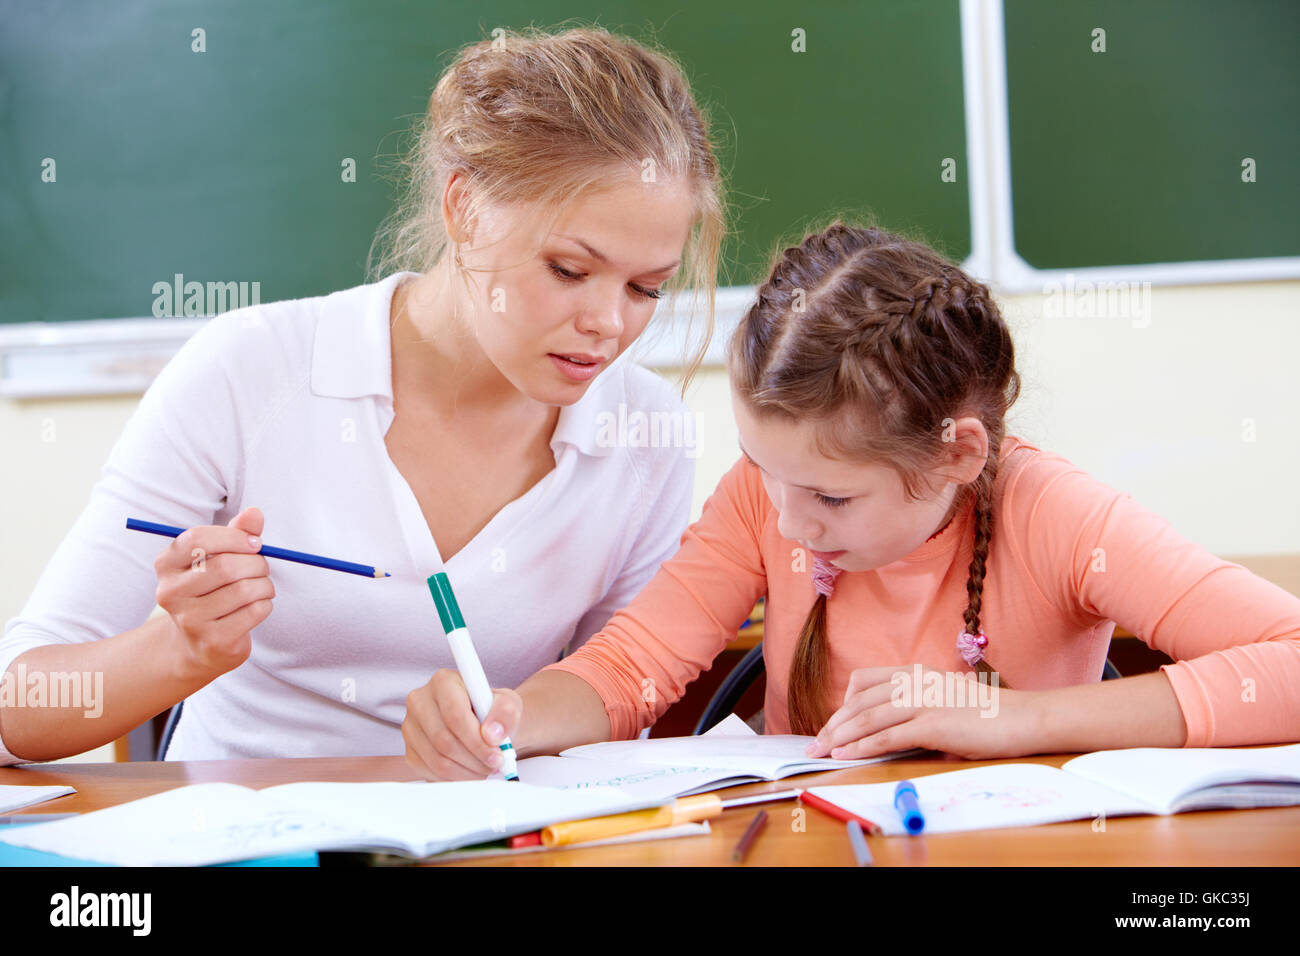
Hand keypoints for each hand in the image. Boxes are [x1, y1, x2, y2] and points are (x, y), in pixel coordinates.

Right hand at [154, 507, 272, 676]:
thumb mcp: (220, 557)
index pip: (198, 539)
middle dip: (256, 563)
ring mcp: (189, 620)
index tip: (255, 543)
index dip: (235, 537)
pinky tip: (258, 605)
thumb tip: (255, 512)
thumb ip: (237, 533)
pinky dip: (266, 604)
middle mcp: (170, 592)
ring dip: (265, 585)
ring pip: (244, 590)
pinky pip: (254, 611)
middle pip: (225, 566)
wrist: (201, 643)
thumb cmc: (214, 589)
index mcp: (166, 564)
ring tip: (262, 587)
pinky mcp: (213, 641)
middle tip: (263, 567)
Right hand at [403, 669, 522, 780]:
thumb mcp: (508, 704)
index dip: (477, 741)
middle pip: (445, 741)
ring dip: (468, 772)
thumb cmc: (492, 711)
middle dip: (475, 759)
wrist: (481, 725)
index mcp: (443, 682)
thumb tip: (492, 735)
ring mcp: (410, 728)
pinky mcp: (409, 752)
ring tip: (486, 768)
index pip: (455, 716)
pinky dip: (455, 779)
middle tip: (494, 764)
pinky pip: (431, 773)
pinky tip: (470, 770)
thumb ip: (505, 713)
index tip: (497, 755)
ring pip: (438, 761)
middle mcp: (420, 702)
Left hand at [803, 664, 1039, 760]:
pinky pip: (888, 736)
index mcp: (918, 673)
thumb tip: (897, 727)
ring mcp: (924, 702)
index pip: (865, 681)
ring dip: (841, 736)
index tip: (833, 722)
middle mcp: (916, 682)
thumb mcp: (948, 699)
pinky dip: (862, 747)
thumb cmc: (990, 713)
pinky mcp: (933, 724)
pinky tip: (847, 755)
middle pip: (860, 700)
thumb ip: (921, 706)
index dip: (844, 702)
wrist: (1026, 717)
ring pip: (868, 717)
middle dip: (834, 723)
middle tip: (817, 742)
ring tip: (822, 751)